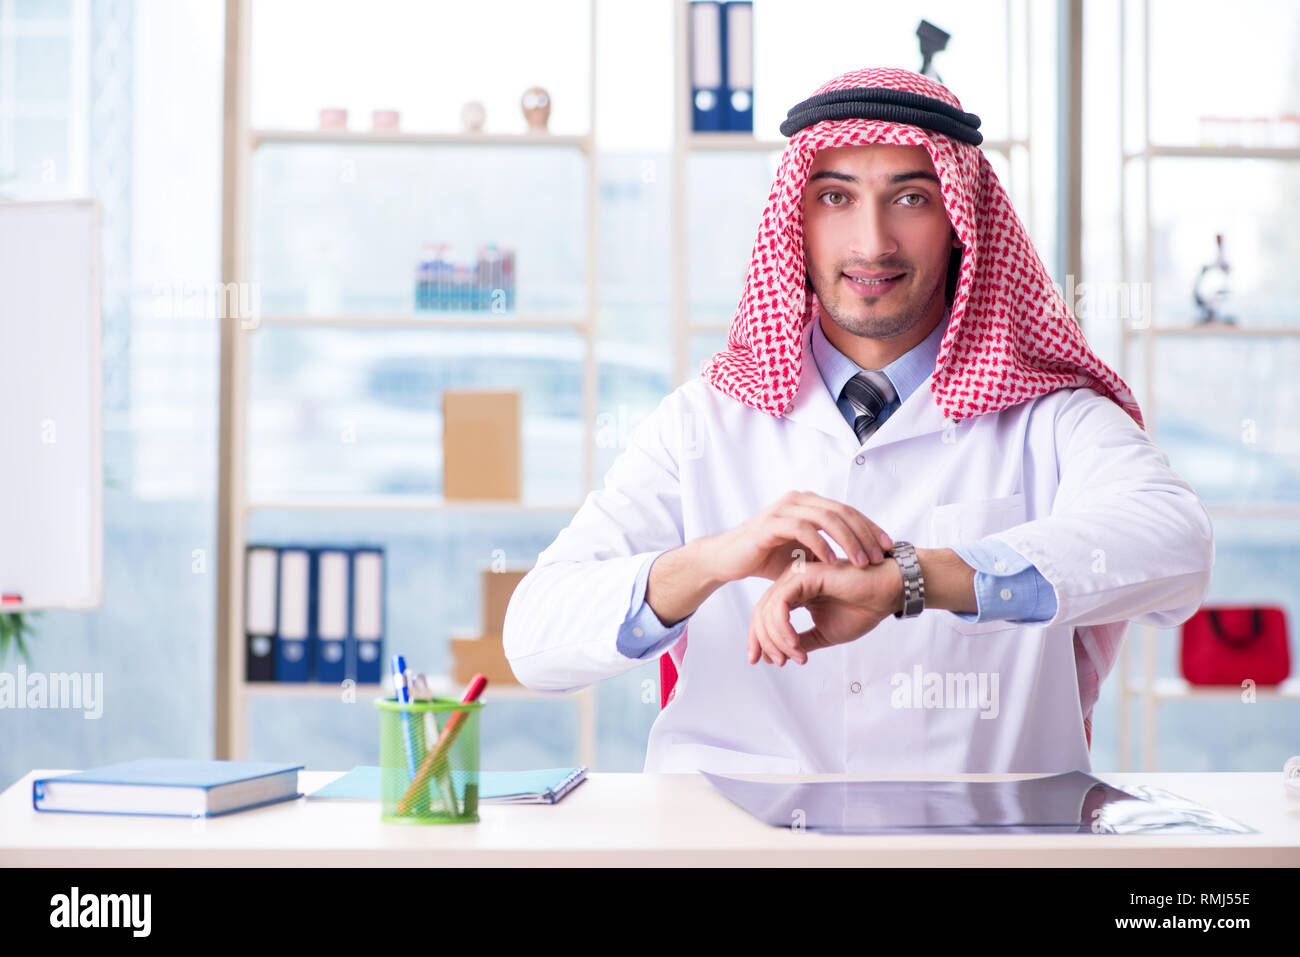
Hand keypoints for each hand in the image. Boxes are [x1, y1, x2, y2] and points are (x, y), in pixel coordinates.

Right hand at [703, 490, 893, 584]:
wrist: (728, 560)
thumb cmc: (766, 557)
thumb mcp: (803, 554)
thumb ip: (826, 549)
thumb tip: (858, 559)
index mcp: (808, 504)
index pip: (847, 512)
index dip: (870, 528)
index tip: (888, 548)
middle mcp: (798, 500)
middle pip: (842, 512)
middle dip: (865, 535)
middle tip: (879, 557)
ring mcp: (784, 509)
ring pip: (826, 519)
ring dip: (848, 540)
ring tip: (861, 562)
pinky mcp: (770, 523)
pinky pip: (803, 530)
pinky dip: (821, 545)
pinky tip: (832, 562)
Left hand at [748, 558, 903, 666]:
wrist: (887, 592)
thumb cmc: (861, 608)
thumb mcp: (824, 633)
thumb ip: (800, 642)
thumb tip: (778, 657)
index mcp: (793, 593)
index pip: (765, 616)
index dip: (759, 640)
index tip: (761, 661)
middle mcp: (790, 582)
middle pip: (760, 613)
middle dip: (762, 641)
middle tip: (777, 662)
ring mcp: (795, 576)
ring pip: (768, 610)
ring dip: (777, 639)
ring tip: (795, 655)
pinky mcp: (804, 576)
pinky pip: (781, 604)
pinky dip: (783, 627)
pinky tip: (795, 642)